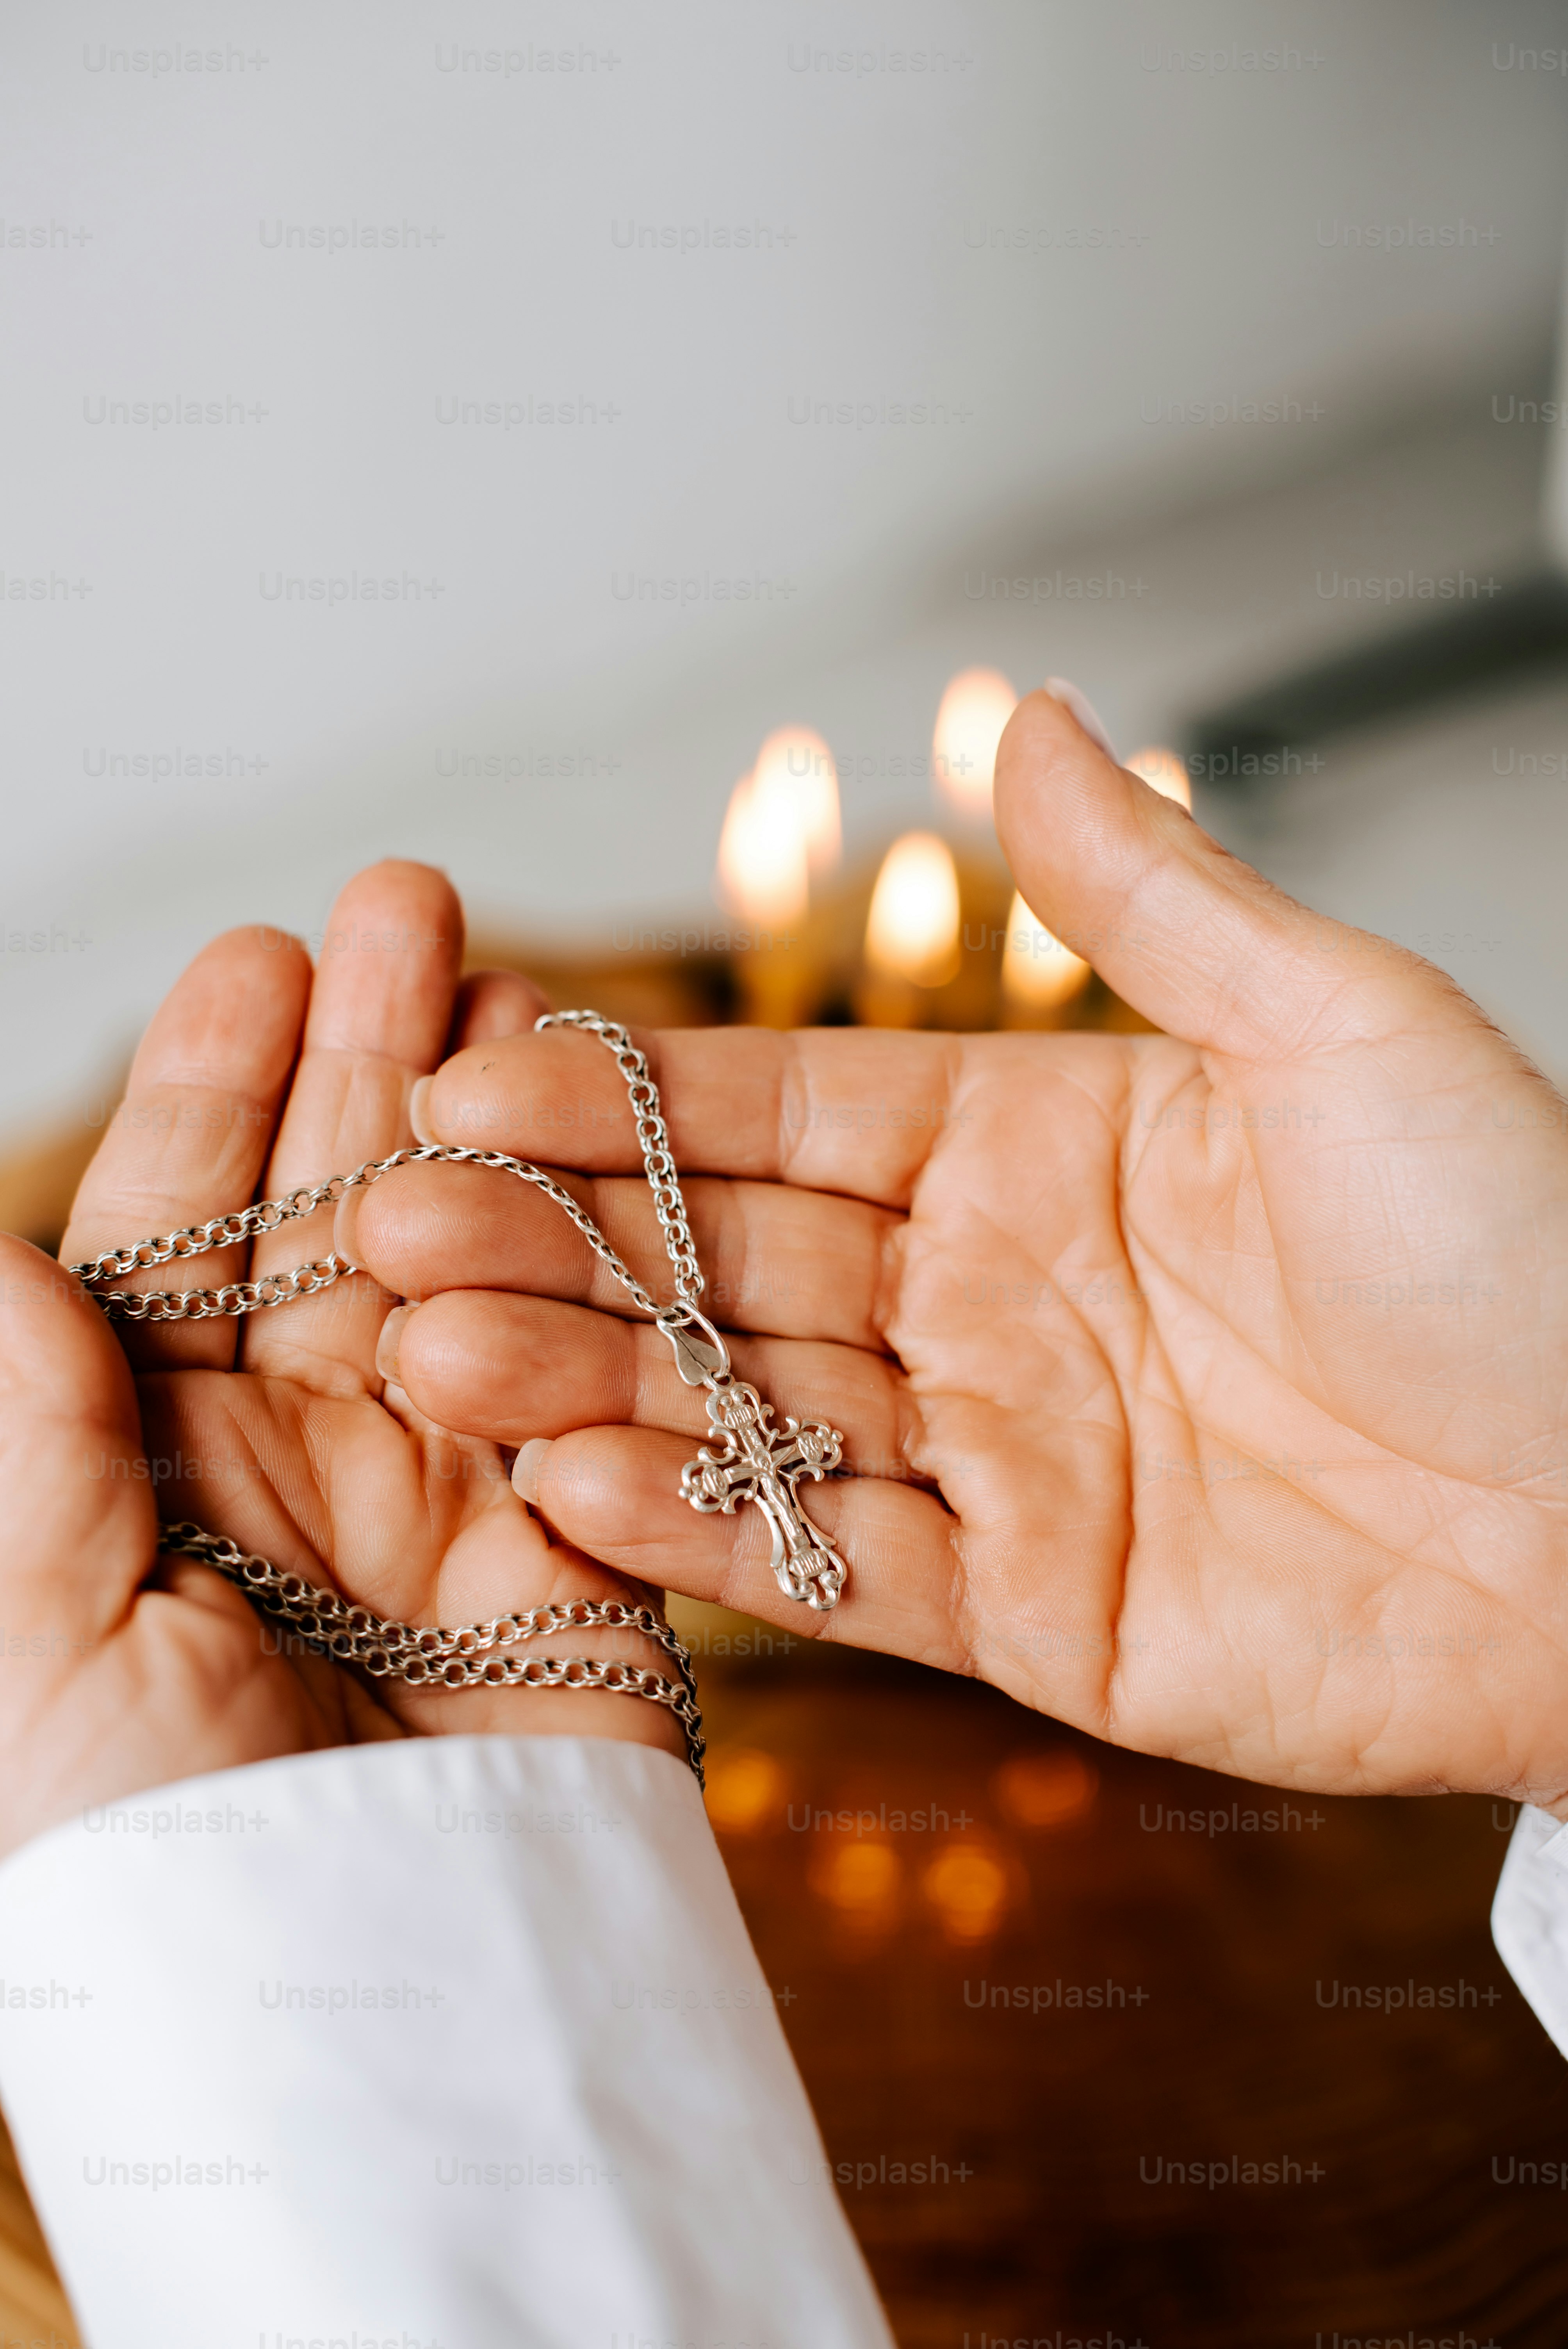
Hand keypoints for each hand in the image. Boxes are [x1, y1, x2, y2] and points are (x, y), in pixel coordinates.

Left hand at [0, 861, 683, 1857]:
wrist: (375, 2022)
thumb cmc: (166, 1874)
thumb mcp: (41, 1664)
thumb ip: (24, 1453)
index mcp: (139, 1475)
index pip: (168, 1242)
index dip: (209, 1096)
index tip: (257, 964)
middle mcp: (285, 1459)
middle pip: (327, 1213)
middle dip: (364, 1056)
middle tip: (406, 903)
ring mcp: (438, 1482)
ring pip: (468, 1258)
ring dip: (488, 1120)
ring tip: (498, 969)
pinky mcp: (573, 1530)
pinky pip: (591, 1368)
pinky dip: (601, 1261)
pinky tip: (608, 1142)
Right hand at [336, 698, 1567, 1806]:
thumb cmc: (1532, 1255)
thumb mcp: (1338, 1028)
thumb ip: (1146, 889)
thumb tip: (1010, 712)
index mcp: (1043, 1145)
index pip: (792, 1109)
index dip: (633, 1093)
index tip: (478, 1070)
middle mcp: (995, 1296)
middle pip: (736, 1260)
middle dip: (563, 1239)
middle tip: (395, 1215)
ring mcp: (1002, 1457)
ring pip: (754, 1409)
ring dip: (590, 1380)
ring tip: (432, 1346)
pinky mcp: (1030, 1610)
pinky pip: (842, 1563)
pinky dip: (712, 1533)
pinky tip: (576, 1483)